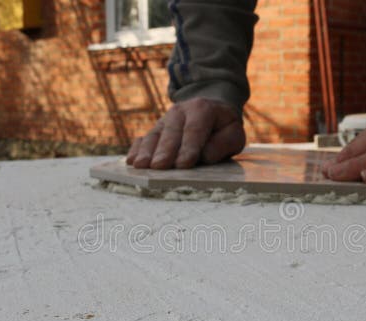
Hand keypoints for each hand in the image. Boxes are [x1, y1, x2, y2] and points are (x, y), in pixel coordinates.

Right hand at [126, 98, 245, 168]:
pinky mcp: (156, 129)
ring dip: (147, 151)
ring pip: (155, 135)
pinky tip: (131, 161)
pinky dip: (137, 149)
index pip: (195, 130)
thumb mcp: (234, 133)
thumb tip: (204, 157)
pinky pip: (144, 138)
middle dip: (164, 150)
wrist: (210, 108)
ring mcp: (165, 119)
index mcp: (203, 109)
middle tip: (158, 167)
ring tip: (140, 166)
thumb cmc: (223, 127)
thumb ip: (223, 143)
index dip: (189, 147)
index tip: (183, 164)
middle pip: (171, 132)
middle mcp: (181, 111)